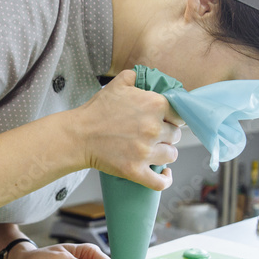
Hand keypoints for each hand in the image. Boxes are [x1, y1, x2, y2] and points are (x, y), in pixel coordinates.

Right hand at [67, 69, 184, 190]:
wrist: (78, 135)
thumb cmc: (97, 111)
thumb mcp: (117, 84)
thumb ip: (136, 76)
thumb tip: (147, 77)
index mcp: (154, 105)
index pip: (180, 114)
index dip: (173, 118)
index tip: (166, 121)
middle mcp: (154, 128)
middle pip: (176, 136)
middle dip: (167, 135)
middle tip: (154, 135)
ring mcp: (145, 152)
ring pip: (172, 156)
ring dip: (165, 153)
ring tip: (155, 151)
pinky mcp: (136, 170)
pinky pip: (161, 182)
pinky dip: (165, 179)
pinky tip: (165, 174)